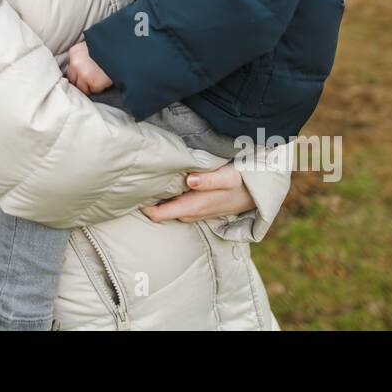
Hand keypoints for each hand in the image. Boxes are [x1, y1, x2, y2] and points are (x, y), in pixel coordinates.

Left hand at [66, 40, 113, 94]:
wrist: (120, 49)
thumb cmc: (107, 47)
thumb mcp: (90, 47)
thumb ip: (82, 57)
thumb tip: (79, 69)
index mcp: (74, 53)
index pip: (70, 70)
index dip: (77, 75)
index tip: (83, 77)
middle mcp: (76, 64)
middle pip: (74, 81)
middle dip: (82, 82)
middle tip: (91, 81)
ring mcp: (84, 74)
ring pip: (83, 88)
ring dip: (90, 86)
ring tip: (99, 80)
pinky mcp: (94, 83)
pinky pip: (94, 90)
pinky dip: (100, 88)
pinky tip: (105, 80)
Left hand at [141, 162, 256, 222]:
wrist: (258, 192)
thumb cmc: (241, 182)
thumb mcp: (228, 177)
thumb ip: (209, 179)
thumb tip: (189, 179)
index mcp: (192, 206)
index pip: (157, 214)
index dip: (143, 204)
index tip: (133, 189)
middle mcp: (190, 213)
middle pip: (160, 212)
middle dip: (148, 199)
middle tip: (137, 180)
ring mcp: (195, 212)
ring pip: (169, 209)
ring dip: (159, 199)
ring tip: (149, 180)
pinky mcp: (199, 208)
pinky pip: (178, 206)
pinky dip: (170, 197)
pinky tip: (167, 183)